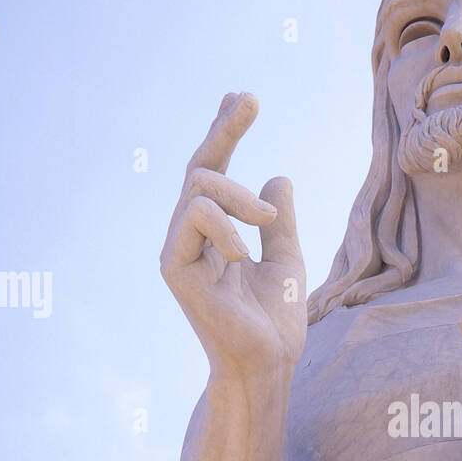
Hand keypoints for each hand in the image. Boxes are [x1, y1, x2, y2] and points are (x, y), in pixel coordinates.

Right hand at [160, 92, 306, 382]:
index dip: (225, 133)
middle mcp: (191, 236)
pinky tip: (244, 253)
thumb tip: (279, 176)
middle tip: (250, 100)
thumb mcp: (287, 257)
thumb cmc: (275, 321)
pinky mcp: (174, 267)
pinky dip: (226, 227)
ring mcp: (180, 250)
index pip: (215, 173)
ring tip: (267, 221)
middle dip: (224, 129)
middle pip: (200, 167)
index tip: (241, 98)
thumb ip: (280, 220)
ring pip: (199, 189)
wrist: (267, 363)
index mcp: (216, 233)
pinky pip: (194, 217)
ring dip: (239, 196)